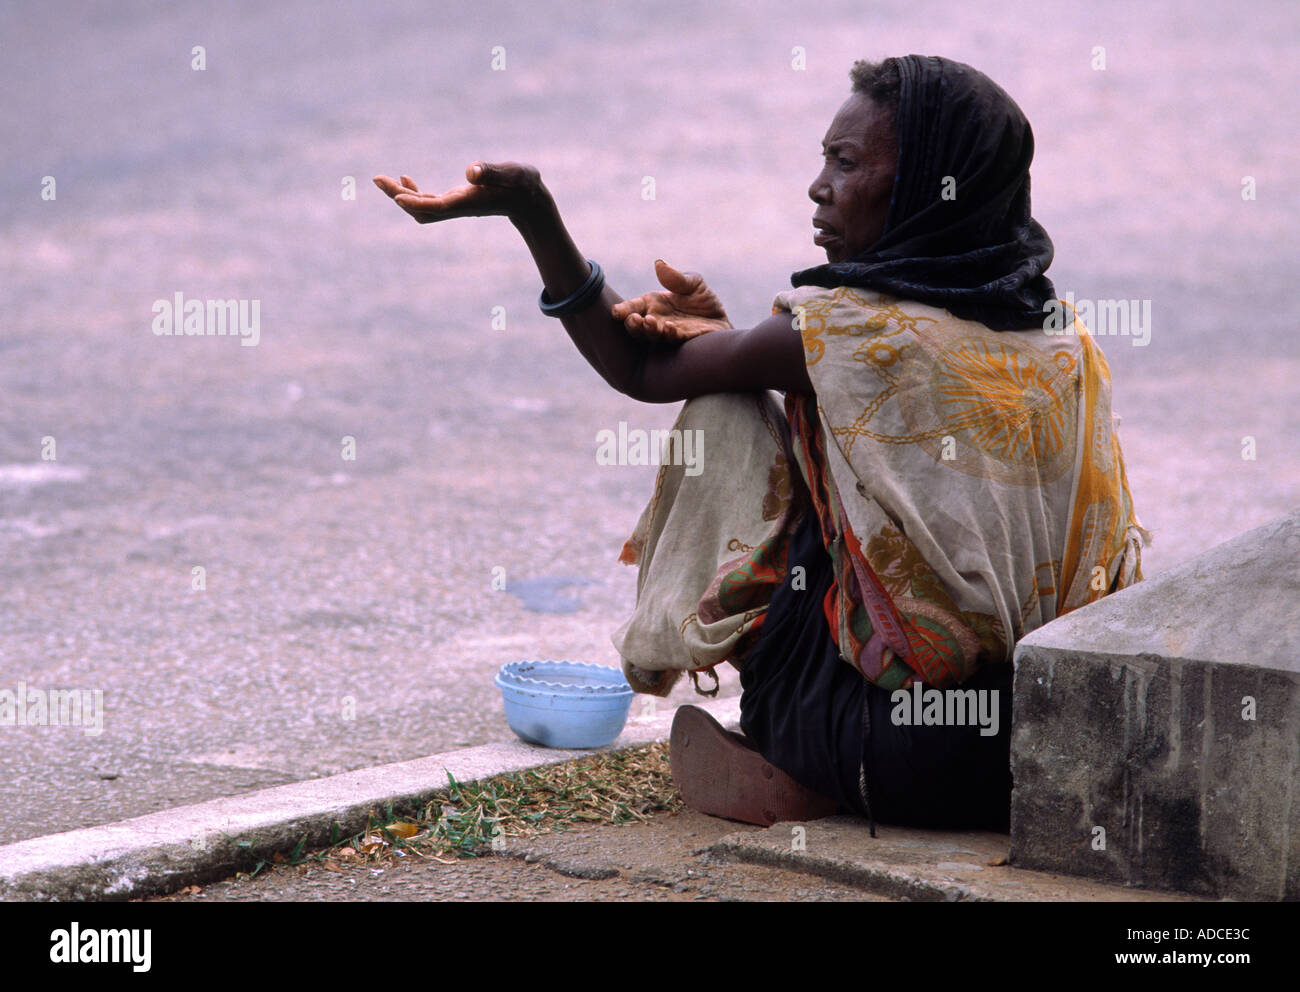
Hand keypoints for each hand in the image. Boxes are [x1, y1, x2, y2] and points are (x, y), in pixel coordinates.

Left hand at [372, 161, 549, 224]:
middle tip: (376, 179)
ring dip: (401, 196)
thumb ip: (493, 171)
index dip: (417, 202)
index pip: (439, 206)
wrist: (530, 202)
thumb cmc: (524, 185)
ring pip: (422, 208)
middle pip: (422, 210)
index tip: (397, 197)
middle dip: (399, 197)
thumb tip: (470, 171)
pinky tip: (406, 179)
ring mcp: (456, 205)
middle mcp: (459, 207)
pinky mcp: (455, 201)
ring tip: (381, 180)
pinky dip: (414, 193)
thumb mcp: (515, 173)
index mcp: (471, 201)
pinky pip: (428, 202)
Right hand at [611, 260, 731, 341]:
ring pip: (654, 335)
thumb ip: (676, 278)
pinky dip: (672, 334)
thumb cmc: (702, 301)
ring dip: (651, 330)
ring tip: (651, 322)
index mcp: (653, 304)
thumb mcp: (693, 283)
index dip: (623, 310)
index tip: (616, 312)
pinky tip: (671, 328)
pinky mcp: (686, 341)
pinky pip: (675, 339)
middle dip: (633, 324)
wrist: (721, 321)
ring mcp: (670, 332)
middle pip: (637, 326)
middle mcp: (658, 320)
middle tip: (634, 319)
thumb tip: (659, 264)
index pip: (633, 307)